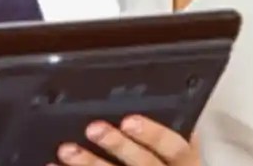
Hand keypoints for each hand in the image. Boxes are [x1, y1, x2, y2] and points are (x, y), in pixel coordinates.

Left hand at [53, 116, 201, 165]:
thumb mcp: (177, 147)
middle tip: (94, 128)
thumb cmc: (170, 162)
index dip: (152, 134)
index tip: (129, 120)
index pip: (173, 147)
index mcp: (184, 161)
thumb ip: (163, 126)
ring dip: (90, 165)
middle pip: (144, 164)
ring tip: (67, 150)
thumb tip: (139, 93)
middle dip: (118, 145)